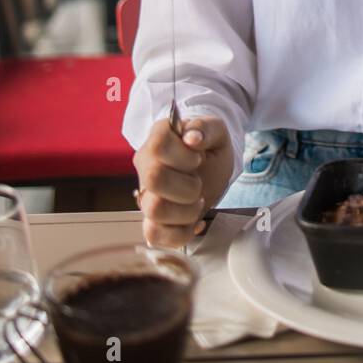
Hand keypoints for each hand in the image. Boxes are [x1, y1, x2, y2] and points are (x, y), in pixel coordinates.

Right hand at [133, 115, 233, 247]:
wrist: (211, 166)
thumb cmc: (210, 146)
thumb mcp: (216, 131)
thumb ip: (205, 128)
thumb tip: (192, 137)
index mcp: (158, 137)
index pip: (158, 146)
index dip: (183, 156)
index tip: (198, 158)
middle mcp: (146, 165)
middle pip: (153, 179)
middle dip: (187, 186)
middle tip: (199, 183)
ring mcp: (146, 193)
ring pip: (152, 210)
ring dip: (185, 211)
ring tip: (198, 202)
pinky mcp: (153, 219)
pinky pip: (154, 234)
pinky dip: (180, 233)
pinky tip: (195, 223)